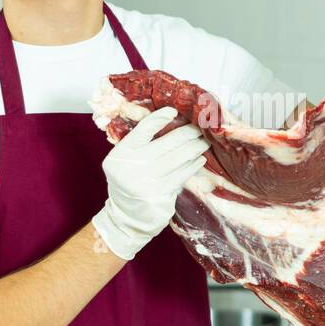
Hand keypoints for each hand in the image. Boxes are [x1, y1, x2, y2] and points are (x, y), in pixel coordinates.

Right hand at [91, 106, 209, 259]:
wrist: (125, 215)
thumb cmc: (128, 181)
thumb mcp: (124, 160)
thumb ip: (139, 144)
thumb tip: (169, 123)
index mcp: (121, 153)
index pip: (143, 129)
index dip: (160, 118)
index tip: (174, 111)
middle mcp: (132, 166)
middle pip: (166, 143)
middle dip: (187, 133)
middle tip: (198, 128)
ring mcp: (146, 181)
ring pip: (178, 158)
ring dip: (195, 148)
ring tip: (203, 142)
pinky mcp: (160, 193)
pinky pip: (182, 175)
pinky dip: (192, 165)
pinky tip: (199, 159)